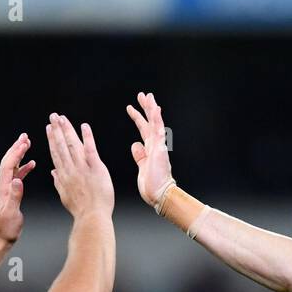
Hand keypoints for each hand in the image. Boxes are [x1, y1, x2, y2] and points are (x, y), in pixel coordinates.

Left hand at [0, 133, 36, 245]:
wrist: (0, 238)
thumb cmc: (5, 228)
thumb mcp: (11, 213)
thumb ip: (15, 196)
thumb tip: (18, 180)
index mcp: (3, 188)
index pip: (8, 165)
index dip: (16, 152)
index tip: (24, 142)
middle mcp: (3, 186)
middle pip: (8, 162)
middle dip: (16, 148)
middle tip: (24, 136)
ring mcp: (6, 189)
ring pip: (13, 167)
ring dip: (19, 155)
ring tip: (27, 144)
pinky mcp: (11, 194)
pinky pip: (17, 176)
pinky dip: (24, 168)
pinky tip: (31, 164)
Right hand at [46, 114, 113, 218]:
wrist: (92, 217)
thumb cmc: (81, 210)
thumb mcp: (65, 197)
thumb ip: (58, 183)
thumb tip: (53, 173)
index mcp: (64, 176)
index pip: (56, 153)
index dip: (52, 139)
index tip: (49, 128)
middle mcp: (71, 169)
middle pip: (61, 145)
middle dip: (57, 129)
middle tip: (53, 116)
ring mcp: (83, 168)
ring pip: (72, 145)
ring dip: (67, 130)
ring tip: (63, 118)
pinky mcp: (96, 168)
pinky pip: (90, 150)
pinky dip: (87, 137)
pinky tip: (84, 126)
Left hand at [126, 92, 174, 207]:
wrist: (159, 195)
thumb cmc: (151, 185)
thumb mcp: (142, 167)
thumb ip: (140, 155)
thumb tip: (135, 144)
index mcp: (150, 149)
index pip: (143, 129)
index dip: (138, 118)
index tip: (131, 108)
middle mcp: (155, 145)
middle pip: (150, 123)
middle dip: (145, 108)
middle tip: (141, 95)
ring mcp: (159, 147)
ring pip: (156, 124)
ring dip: (152, 109)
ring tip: (148, 97)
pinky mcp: (160, 150)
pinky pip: (160, 132)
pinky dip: (158, 120)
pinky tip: (156, 109)